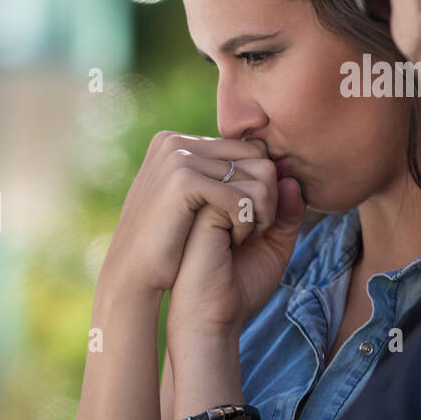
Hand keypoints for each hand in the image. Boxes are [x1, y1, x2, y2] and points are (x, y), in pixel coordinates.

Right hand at [98, 130, 277, 300]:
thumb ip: (236, 184)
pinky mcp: (183, 180)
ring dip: (258, 211)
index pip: (247, 148)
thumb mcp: (201, 209)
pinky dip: (246, 223)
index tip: (251, 217)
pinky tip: (232, 242)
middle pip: (257, 155)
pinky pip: (242, 196)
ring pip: (257, 175)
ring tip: (239, 238)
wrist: (132, 277)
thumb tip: (288, 172)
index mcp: (176, 143)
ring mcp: (176, 158)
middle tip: (252, 229)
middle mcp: (175, 141)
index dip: (259, 183)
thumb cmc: (166, 248)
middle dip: (264, 194)